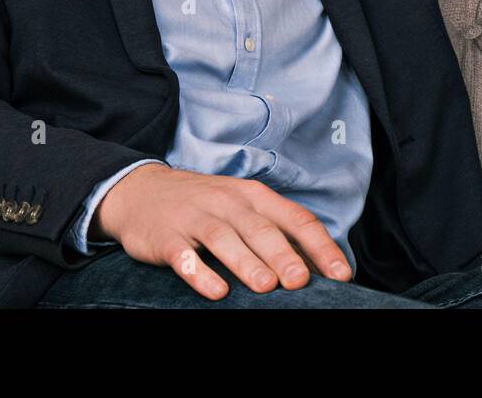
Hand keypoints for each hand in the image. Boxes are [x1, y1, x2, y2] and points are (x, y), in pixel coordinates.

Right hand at [92, 163, 353, 300]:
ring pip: (224, 238)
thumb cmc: (204, 205)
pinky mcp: (166, 236)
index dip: (320, 246)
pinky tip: (216, 291)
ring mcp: (195, 218)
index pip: (294, 218)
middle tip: (300, 281)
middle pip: (260, 228)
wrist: (140, 190)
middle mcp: (227, 203)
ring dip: (246, 263)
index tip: (341, 274)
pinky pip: (183, 255)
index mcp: (254, 196)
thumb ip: (276, 231)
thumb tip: (316, 266)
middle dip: (282, 255)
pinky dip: (199, 272)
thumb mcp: (242, 206)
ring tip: (265, 287)